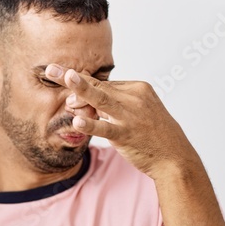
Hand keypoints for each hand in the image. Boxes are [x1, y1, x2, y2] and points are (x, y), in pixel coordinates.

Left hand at [44, 64, 197, 179]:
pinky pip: (105, 128)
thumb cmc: (152, 133)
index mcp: (137, 88)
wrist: (174, 156)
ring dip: (82, 89)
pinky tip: (77, 121)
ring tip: (66, 78)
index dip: (81, 85)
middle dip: (72, 78)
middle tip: (50, 69)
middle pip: (98, 86)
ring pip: (101, 100)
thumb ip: (110, 104)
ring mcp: (130, 116)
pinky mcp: (127, 135)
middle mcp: (133, 98)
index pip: (103, 84)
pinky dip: (91, 124)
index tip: (62, 77)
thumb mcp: (137, 111)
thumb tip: (81, 102)